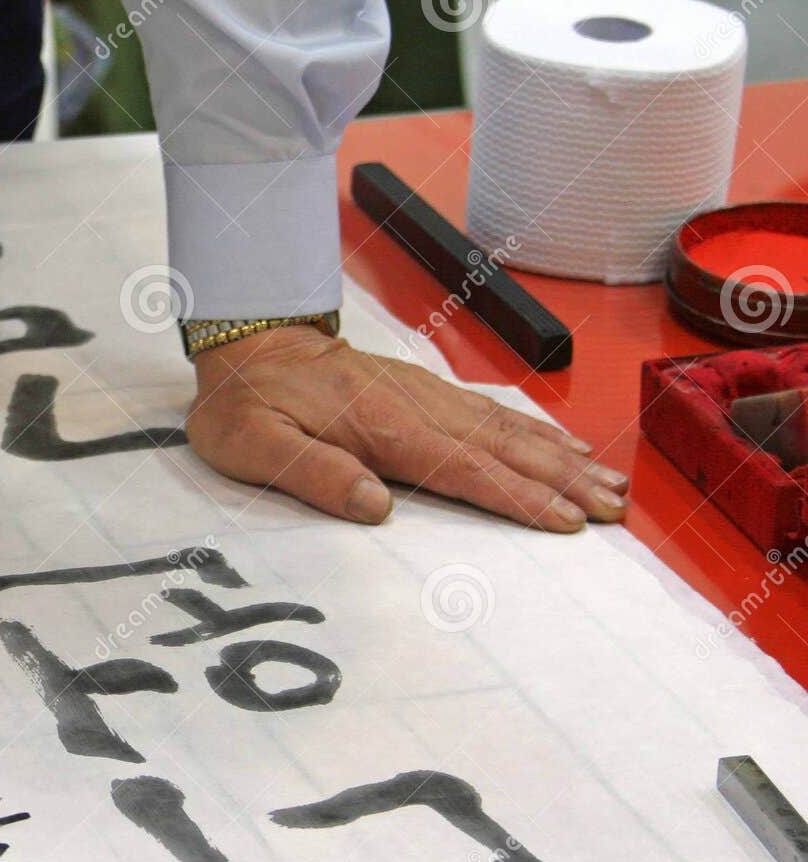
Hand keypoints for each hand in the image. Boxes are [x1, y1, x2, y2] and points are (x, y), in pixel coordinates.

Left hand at [187, 325, 627, 530]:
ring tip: (611, 484)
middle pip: (501, 445)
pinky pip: (490, 409)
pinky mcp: (422, 391)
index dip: (516, 496)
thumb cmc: (245, 402)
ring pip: (505, 425)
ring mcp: (423, 394)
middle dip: (563, 479)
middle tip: (616, 509)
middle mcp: (414, 406)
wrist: (247, 339)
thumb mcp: (254, 445)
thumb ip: (313, 474)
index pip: (461, 467)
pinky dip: (534, 428)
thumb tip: (375, 507)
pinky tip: (563, 444)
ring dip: (561, 456)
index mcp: (378, 426)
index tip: (564, 521)